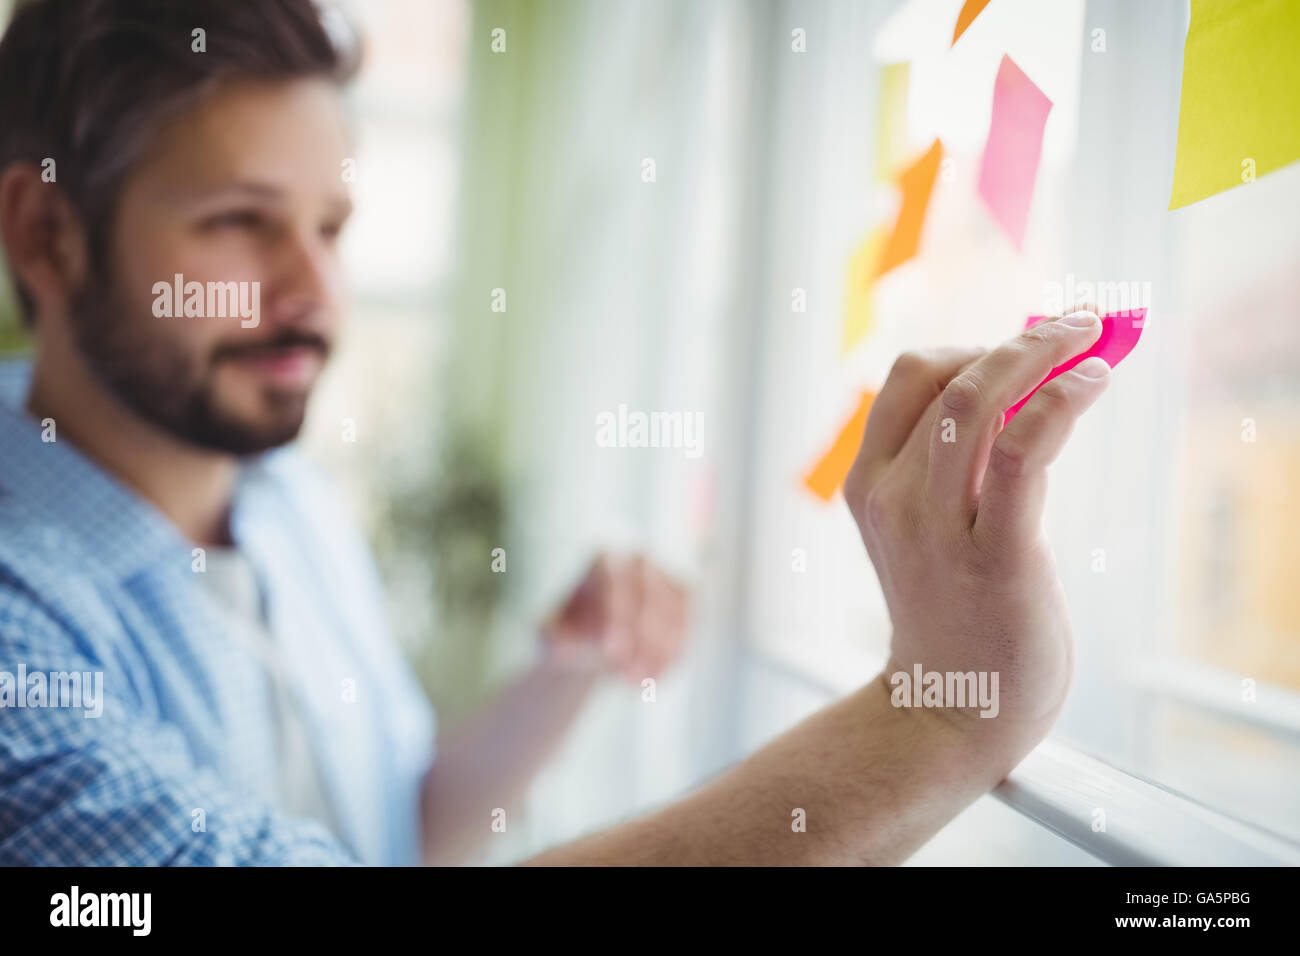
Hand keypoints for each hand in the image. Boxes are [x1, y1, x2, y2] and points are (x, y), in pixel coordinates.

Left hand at [541, 553, 688, 682]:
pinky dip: (673, 654)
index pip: (614, 579)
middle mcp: (640, 562)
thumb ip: (555, 639)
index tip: (612, 650)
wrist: (595, 644)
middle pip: (651, 589)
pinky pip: (687, 626)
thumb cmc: (570, 636)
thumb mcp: (551, 639)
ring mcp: (667, 578)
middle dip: (644, 633)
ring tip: (639, 682)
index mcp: (603, 561)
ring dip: (660, 649)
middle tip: (630, 672)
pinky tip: (655, 679)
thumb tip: (571, 646)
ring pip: (675, 609)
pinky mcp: (685, 603)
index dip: (617, 614)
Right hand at [844, 308, 1109, 767]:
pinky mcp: (993, 554)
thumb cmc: (952, 615)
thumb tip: (1023, 391)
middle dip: (1017, 340)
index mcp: (867, 486)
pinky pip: (1019, 451)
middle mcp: (892, 497)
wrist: (951, 709)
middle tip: (1071, 326)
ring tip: (1089, 338)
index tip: (1020, 346)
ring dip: (1041, 353)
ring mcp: (937, 526)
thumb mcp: (926, 531)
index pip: (907, 378)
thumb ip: (950, 468)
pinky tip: (1092, 382)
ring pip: (977, 400)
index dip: (969, 344)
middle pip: (945, 377)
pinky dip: (1060, 400)